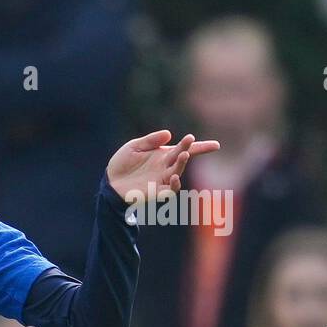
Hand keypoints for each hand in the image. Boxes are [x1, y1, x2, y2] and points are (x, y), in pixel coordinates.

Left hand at [106, 130, 220, 201]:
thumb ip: (151, 140)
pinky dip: (174, 185)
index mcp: (163, 155)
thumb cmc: (122, 164)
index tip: (216, 145)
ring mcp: (161, 180)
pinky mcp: (155, 192)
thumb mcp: (134, 147)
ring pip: (178, 173)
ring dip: (182, 164)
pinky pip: (169, 191)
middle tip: (189, 143)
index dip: (200, 147)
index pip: (185, 149)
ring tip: (183, 154)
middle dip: (189, 150)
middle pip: (182, 158)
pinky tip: (174, 176)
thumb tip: (169, 134)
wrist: (109, 182)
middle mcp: (165, 168)